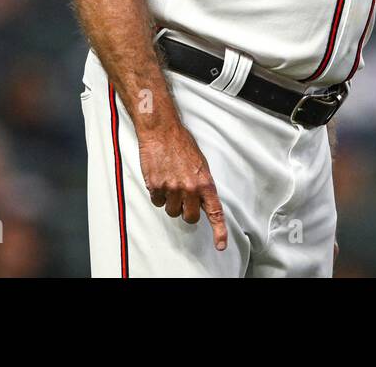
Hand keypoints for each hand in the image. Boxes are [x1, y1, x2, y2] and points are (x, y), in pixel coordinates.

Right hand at [137, 123, 228, 250]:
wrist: (162, 131)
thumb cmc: (182, 144)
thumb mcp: (200, 164)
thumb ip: (202, 184)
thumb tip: (203, 201)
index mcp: (205, 182)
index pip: (214, 212)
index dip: (219, 231)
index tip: (220, 245)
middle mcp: (189, 188)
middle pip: (190, 217)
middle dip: (187, 211)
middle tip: (184, 197)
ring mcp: (171, 188)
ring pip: (172, 211)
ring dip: (171, 202)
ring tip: (171, 182)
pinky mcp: (155, 187)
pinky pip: (158, 202)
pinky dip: (158, 194)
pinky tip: (161, 179)